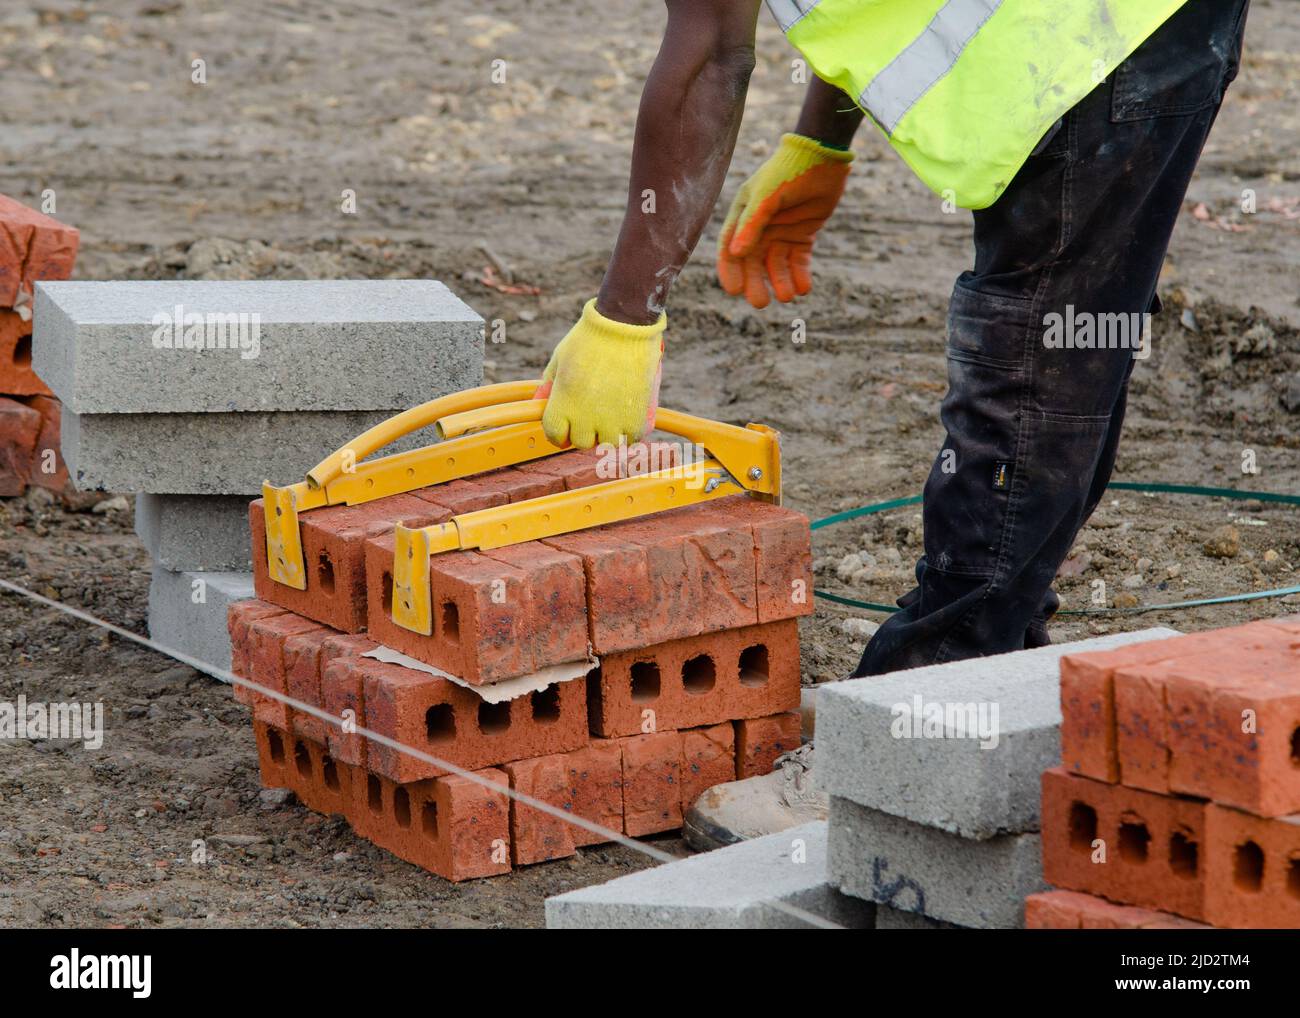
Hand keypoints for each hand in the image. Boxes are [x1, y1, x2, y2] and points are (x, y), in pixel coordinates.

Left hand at [535, 298, 665, 448]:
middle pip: (581, 442)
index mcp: (563, 403)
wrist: (623, 326)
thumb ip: (548, 386)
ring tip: (612, 413)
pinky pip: (631, 438)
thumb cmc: (588, 339)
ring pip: (607, 444)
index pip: (555, 436)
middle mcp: (585, 417)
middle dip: (584, 430)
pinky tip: (629, 412)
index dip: (559, 432)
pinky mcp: (636, 418)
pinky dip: (630, 430)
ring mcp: (612, 420)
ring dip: (608, 432)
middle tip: (593, 412)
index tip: (566, 426)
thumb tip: (538, 404)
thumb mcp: (560, 360)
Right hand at [717, 133, 851, 308]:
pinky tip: (803, 287)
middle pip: (753, 262)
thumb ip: (752, 223)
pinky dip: (800, 276)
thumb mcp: (767, 195)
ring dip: (780, 282)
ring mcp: (781, 232)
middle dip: (756, 283)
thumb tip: (735, 254)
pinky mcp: (803, 235)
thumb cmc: (789, 171)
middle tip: (761, 302)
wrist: (823, 157)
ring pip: (776, 265)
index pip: (730, 247)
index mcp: (743, 215)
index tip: (734, 290)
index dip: (730, 270)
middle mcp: (759, 227)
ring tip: (788, 296)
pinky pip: (798, 261)